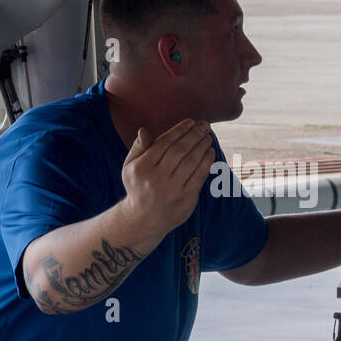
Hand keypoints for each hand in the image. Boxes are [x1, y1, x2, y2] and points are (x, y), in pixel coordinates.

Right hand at [121, 118, 215, 237]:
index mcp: (142, 167)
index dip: (180, 130)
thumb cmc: (138, 187)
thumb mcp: (130, 167)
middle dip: (194, 135)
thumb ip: (138, 148)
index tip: (191, 121)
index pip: (164, 143)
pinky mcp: (186, 199)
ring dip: (202, 146)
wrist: (144, 219)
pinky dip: (207, 162)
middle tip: (205, 125)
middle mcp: (157, 178)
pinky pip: (199, 176)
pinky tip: (210, 152)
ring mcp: (172, 189)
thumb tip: (144, 130)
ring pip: (191, 162)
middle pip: (179, 150)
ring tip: (208, 136)